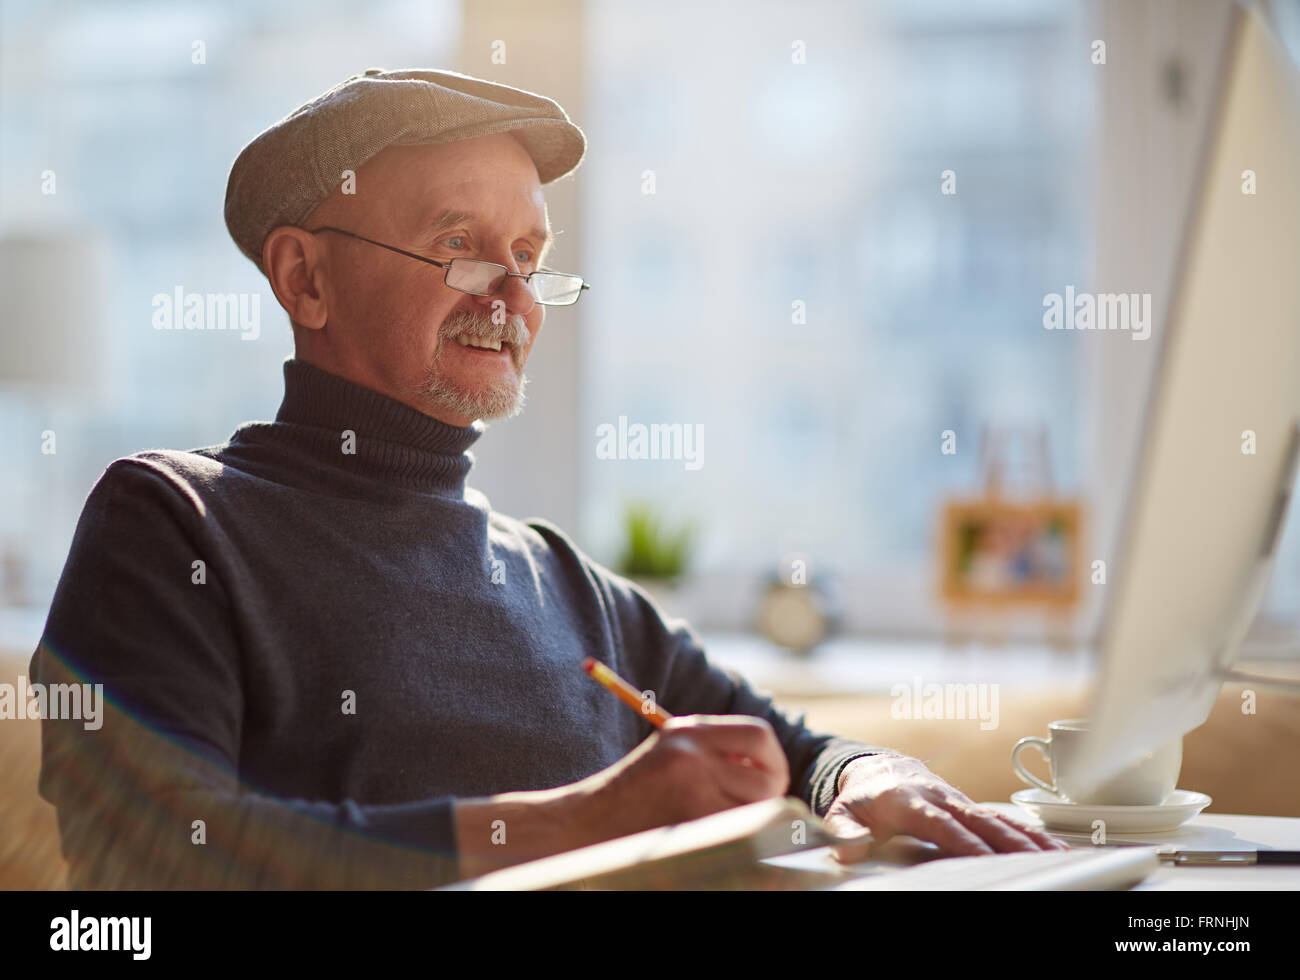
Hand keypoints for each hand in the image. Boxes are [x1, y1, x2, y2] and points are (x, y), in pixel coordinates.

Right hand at [580, 714, 790, 840]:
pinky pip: (736, 834)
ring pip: (755, 812)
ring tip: (714, 824)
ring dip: (746, 822)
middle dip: (767, 799)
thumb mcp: (670, 754)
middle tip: (750, 812)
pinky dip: (731, 840)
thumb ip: (716, 754)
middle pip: (768, 779)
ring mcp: (691, 789)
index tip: (766, 778)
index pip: (759, 735)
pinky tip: (703, 838)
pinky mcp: (689, 823)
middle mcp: (692, 753)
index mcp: (688, 731)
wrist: (583, 825)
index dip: (770, 760)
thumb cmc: (632, 795)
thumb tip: (773, 773)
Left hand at [822, 754, 1068, 861]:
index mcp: (908, 801)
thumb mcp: (843, 813)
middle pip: (978, 820)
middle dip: (1008, 840)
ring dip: (1028, 836)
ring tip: (1058, 854)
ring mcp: (958, 800)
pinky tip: (1054, 846)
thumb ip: (843, 832)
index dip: (962, 841)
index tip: (983, 859)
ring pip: (997, 817)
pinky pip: (1002, 817)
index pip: (940, 824)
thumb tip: (846, 849)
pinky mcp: (970, 806)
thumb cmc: (863, 798)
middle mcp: (938, 796)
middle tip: (1037, 860)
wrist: (877, 770)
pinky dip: (1029, 832)